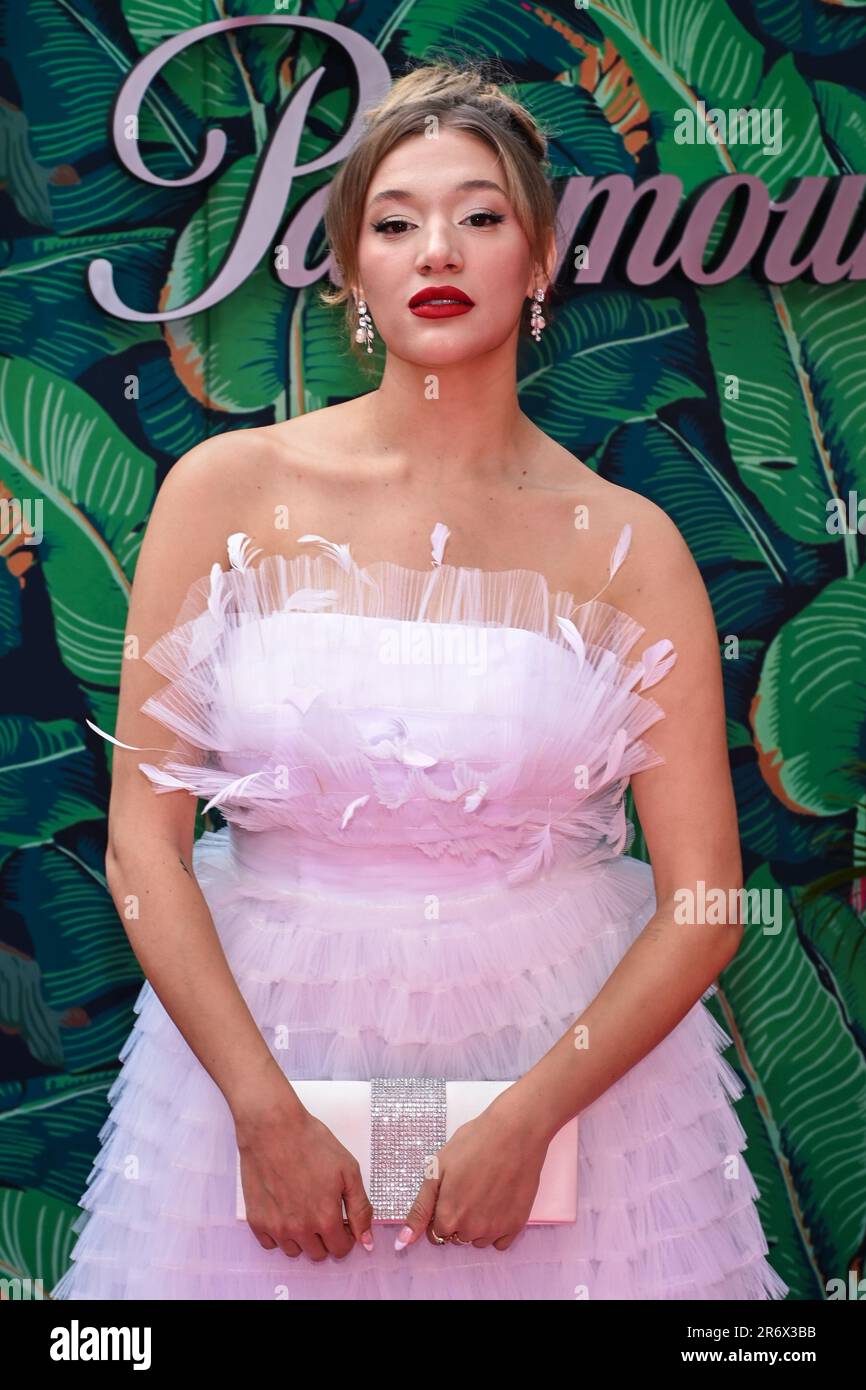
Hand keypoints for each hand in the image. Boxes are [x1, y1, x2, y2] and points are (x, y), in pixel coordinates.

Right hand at [235, 1091, 374, 1261]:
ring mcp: (276, 1227)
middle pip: (318, 1253)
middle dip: (325, 1237)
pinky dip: (279, 1233)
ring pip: (294, 1250)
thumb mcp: (348, 1170)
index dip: (346, 1235)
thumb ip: (360, 1208)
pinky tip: (284, 1209)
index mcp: (325, 1218)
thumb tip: (366, 1240)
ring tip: (302, 1208)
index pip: (341, 1249)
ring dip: (302, 1237)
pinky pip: (270, 1243)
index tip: (341, 1221)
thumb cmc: (311, 1143)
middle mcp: (300, 1229)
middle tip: (322, 1211)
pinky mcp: (256, 1220)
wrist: (273, 1127)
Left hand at [394, 1097, 548, 1250]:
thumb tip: (403, 1242)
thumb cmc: (474, 1143)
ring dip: (477, 1225)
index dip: (440, 1211)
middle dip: (457, 1218)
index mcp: (448, 1217)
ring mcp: (495, 1230)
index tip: (450, 1192)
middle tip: (468, 1187)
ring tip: (484, 1192)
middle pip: (456, 1236)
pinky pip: (499, 1242)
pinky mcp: (516, 1226)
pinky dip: (497, 1228)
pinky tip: (498, 1203)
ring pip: (477, 1240)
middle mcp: (471, 1230)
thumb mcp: (437, 1170)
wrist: (514, 1132)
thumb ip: (420, 1209)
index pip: (435, 1232)